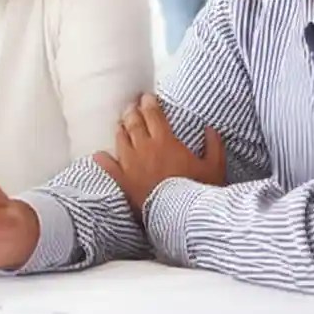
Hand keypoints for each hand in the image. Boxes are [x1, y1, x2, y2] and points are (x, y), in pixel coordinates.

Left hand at [94, 94, 225, 212]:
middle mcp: (145, 148)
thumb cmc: (198, 191)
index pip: (154, 115)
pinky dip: (103, 159)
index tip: (146, 97)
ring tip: (120, 123)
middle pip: (134, 124)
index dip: (149, 104)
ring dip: (121, 129)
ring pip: (121, 140)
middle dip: (133, 112)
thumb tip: (211, 129)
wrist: (180, 216)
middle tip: (132, 106)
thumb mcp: (215, 167)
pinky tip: (99, 154)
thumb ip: (214, 146)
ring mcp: (131, 165)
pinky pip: (109, 167)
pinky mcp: (124, 182)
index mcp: (165, 141)